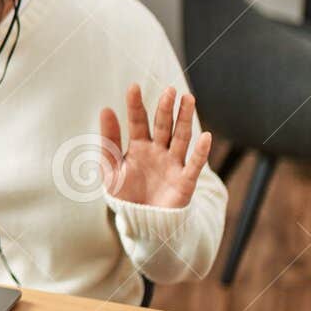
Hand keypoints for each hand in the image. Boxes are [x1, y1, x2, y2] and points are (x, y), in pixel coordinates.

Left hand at [98, 84, 212, 208]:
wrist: (142, 223)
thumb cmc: (125, 195)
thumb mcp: (111, 167)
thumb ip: (109, 140)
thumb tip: (105, 109)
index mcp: (138, 146)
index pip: (138, 121)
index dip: (136, 105)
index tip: (133, 87)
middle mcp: (158, 151)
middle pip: (164, 125)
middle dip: (166, 108)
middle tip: (169, 90)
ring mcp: (173, 163)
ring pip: (181, 137)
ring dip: (185, 119)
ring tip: (188, 98)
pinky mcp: (185, 180)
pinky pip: (195, 163)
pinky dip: (200, 151)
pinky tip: (205, 136)